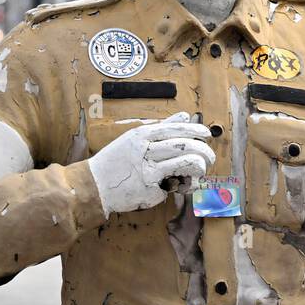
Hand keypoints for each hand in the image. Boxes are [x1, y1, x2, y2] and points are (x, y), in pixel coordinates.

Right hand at [87, 112, 214, 216]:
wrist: (94, 186)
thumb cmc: (116, 161)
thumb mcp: (133, 138)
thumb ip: (161, 127)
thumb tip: (185, 115)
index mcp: (141, 135)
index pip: (174, 129)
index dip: (195, 130)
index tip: (207, 134)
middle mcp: (145, 150)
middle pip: (184, 144)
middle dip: (203, 150)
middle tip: (210, 157)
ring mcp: (148, 170)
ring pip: (186, 162)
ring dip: (200, 166)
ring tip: (201, 170)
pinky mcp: (151, 189)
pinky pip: (176, 184)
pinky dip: (184, 184)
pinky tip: (182, 185)